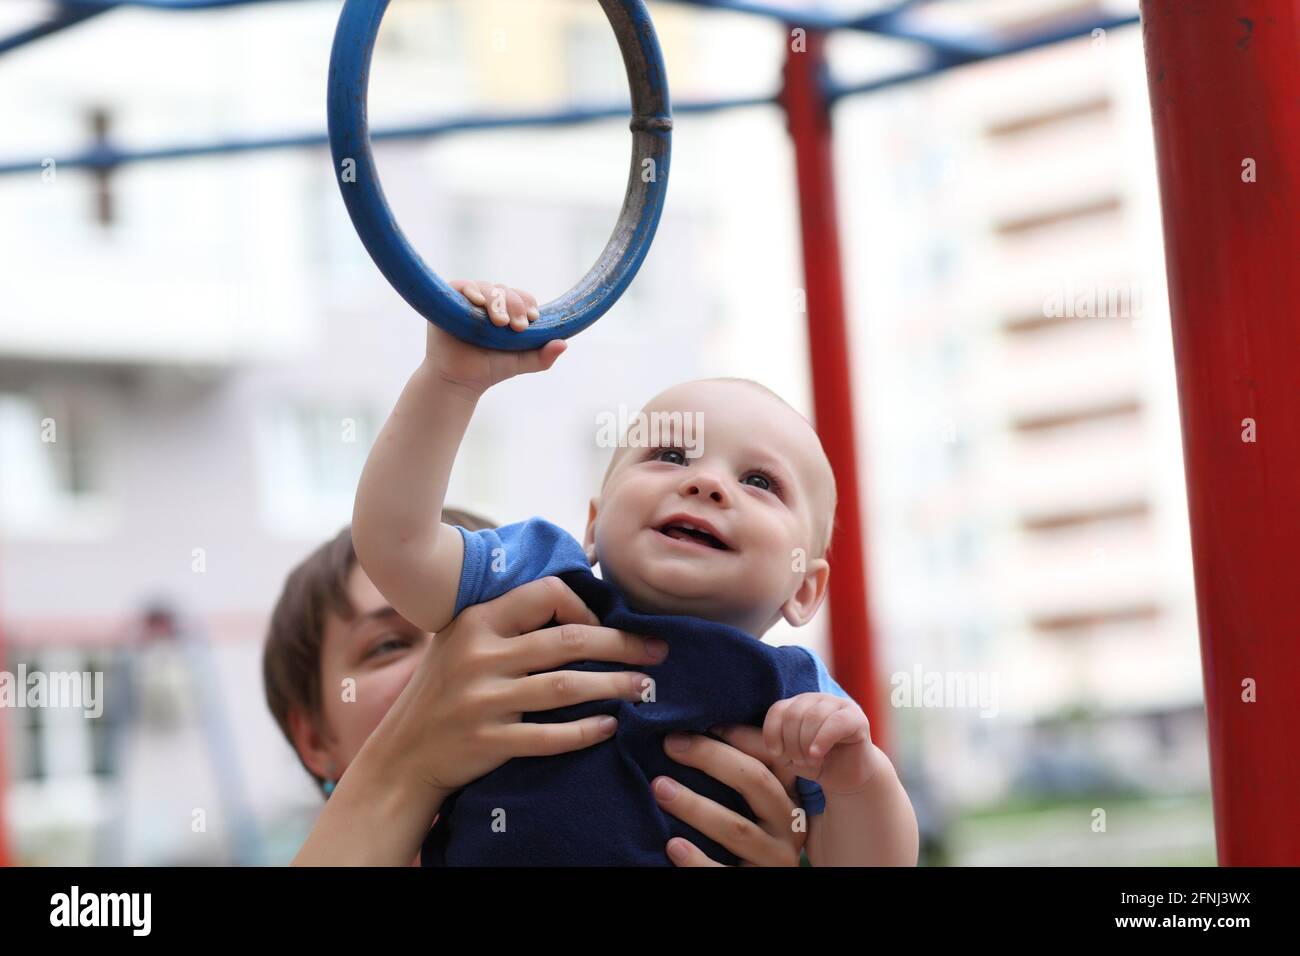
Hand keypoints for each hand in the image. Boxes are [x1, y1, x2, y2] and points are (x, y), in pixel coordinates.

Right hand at [376, 576, 668, 796]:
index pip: (545, 594)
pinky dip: (586, 731)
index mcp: (476, 621)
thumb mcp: (461, 640)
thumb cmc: (443, 690)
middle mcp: (479, 656)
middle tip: (658, 651)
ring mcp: (483, 701)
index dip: (584, 606)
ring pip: (567, 687)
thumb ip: (506, 620)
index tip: (604, 624)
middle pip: (569, 641)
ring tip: (647, 688)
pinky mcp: (488, 742)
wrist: (402, 755)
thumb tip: (572, 598)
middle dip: (622, 644)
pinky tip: (611, 726)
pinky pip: (550, 736)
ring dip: (615, 686)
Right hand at [422, 279, 563, 396]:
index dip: (528, 304)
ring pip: (488, 288)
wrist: (458, 381)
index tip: (534, 319)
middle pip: (506, 291)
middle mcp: (489, 303)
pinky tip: (478, 302)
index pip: (522, 298)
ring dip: (496, 301)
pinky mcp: (449, 301)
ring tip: (499, 322)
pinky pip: (462, 286)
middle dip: (515, 305)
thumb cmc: (489, 369)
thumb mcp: (521, 362)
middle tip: (518, 327)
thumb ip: (542, 356)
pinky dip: (472, 290)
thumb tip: (564, 344)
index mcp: (507, 311)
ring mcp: (469, 300)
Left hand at [651, 725, 805, 866]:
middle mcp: (789, 826)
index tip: (704, 722)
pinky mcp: (755, 884)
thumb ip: (741, 775)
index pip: (774, 756)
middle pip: (757, 782)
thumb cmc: (743, 838)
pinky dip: (697, 859)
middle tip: (671, 745)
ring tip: (660, 789)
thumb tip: (693, 732)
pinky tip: (673, 844)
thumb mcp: (754, 806)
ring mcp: (776, 858)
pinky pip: (724, 872)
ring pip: (737, 828)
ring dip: (695, 806)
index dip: (741, 735)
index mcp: (789, 797)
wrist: (751, 881)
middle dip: (712, 758)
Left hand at [762, 692, 878, 796]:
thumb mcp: (780, 754)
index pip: (778, 709)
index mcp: (796, 703)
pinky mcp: (856, 718)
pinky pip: (835, 723)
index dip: (773, 733)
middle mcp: (816, 698)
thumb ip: (752, 742)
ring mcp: (837, 704)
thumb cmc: (811, 763)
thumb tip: (716, 727)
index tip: (776, 754)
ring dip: (806, 746)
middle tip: (798, 762)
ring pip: (813, 718)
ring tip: (810, 762)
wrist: (847, 777)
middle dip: (792, 744)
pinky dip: (821, 741)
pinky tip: (816, 756)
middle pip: (794, 714)